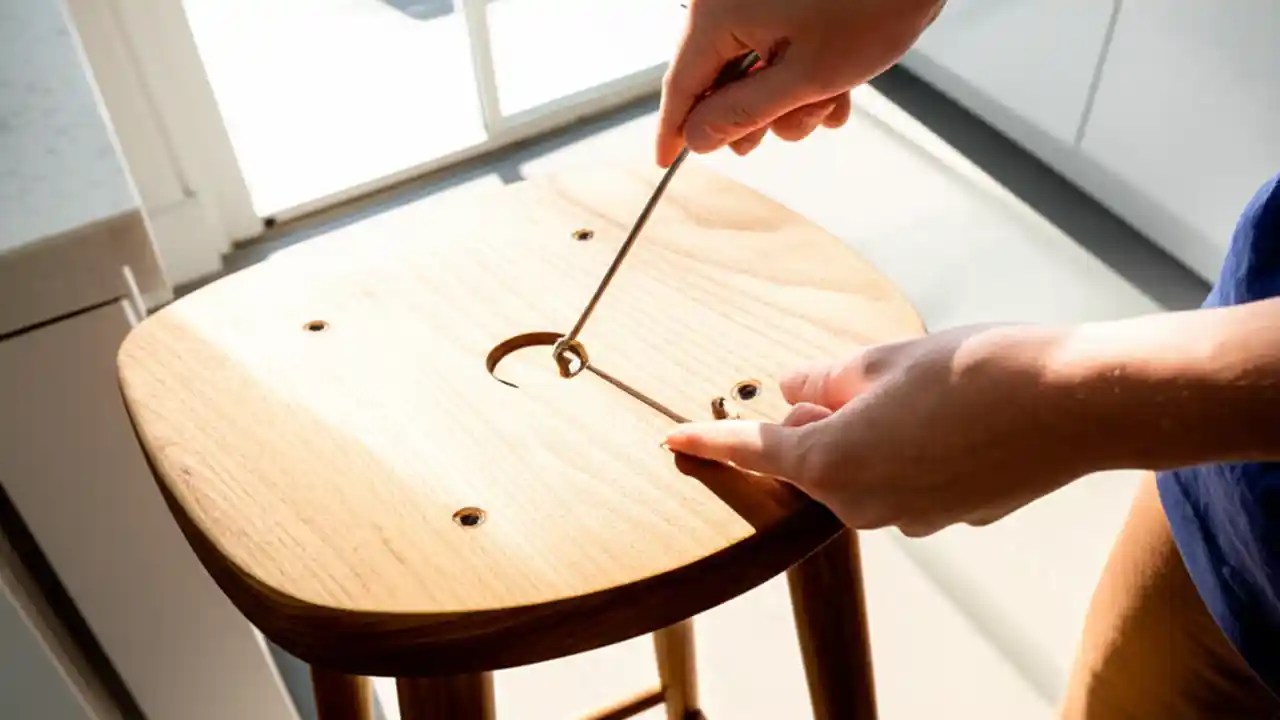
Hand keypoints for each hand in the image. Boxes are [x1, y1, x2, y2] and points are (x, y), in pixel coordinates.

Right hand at [657, 0, 945, 165]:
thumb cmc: (871, 7)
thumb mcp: (807, 78)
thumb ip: (744, 114)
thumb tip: (697, 138)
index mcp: (717, 13)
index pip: (680, 85)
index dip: (674, 130)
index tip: (665, 162)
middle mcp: (725, 1)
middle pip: (718, 82)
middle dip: (758, 116)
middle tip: (789, 128)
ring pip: (752, 73)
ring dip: (791, 101)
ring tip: (832, 102)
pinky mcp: (783, 2)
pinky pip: (774, 50)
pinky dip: (801, 79)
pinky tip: (838, 94)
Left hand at [665, 324, 1089, 536]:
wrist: (1077, 403)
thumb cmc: (976, 370)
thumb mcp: (882, 359)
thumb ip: (824, 382)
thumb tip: (792, 391)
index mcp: (833, 464)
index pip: (753, 449)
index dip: (708, 441)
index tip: (671, 441)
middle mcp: (865, 506)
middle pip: (813, 459)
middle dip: (817, 420)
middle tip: (858, 377)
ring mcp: (913, 519)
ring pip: (864, 469)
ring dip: (869, 433)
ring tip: (922, 389)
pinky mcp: (955, 517)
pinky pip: (910, 481)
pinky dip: (913, 450)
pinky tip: (954, 417)